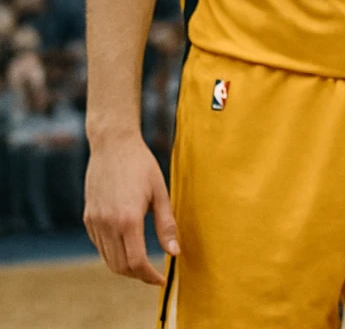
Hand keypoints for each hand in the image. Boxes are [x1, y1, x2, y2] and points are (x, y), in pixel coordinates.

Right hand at [83, 131, 178, 284]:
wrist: (112, 146)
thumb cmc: (142, 166)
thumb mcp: (160, 193)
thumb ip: (167, 225)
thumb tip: (174, 252)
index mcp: (128, 219)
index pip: (136, 261)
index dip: (149, 276)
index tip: (162, 279)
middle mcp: (107, 224)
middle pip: (120, 266)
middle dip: (138, 275)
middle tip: (154, 274)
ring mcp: (94, 222)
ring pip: (107, 259)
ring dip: (125, 267)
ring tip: (143, 264)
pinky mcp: (88, 218)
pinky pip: (100, 246)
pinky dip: (113, 254)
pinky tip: (128, 247)